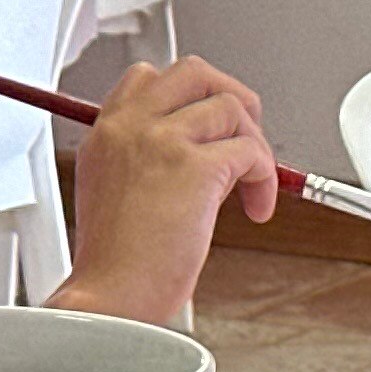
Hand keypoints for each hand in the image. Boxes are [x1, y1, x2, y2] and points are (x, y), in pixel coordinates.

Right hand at [49, 55, 275, 326]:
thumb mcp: (107, 192)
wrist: (109, 299)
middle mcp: (130, 127)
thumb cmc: (113, 263)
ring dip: (254, 146)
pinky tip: (256, 208)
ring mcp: (162, 142)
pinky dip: (265, 179)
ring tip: (249, 186)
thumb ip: (140, 159)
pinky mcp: (195, 168)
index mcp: (105, 132)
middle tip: (244, 134)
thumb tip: (198, 151)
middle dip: (230, 97)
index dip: (189, 96)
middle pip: (194, 72)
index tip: (206, 126)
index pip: (149, 78)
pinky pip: (251, 152)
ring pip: (231, 108)